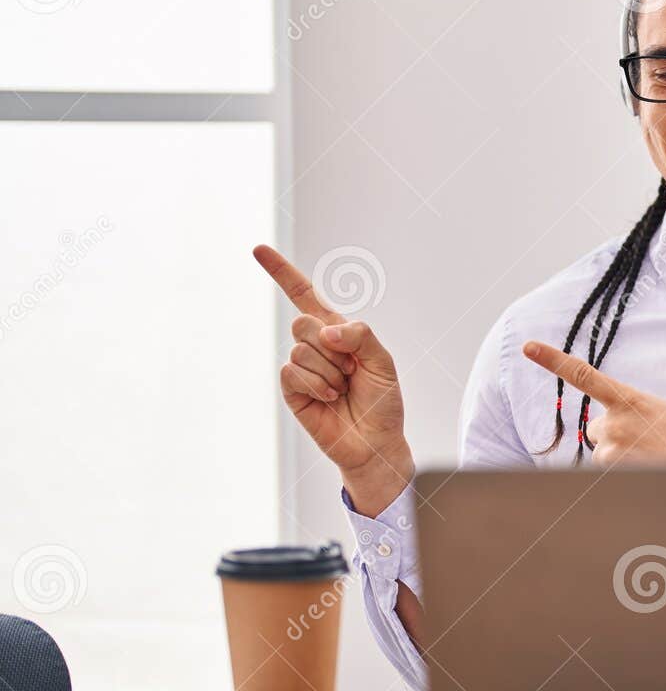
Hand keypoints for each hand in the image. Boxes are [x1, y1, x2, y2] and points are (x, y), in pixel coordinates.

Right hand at [254, 245, 414, 513]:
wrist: (375, 441)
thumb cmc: (382, 401)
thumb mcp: (382, 361)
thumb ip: (360, 334)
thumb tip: (324, 331)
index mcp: (337, 331)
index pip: (304, 295)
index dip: (281, 272)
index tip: (258, 249)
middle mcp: (315, 345)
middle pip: (302, 321)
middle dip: (332, 346)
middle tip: (350, 369)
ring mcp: (300, 367)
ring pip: (300, 349)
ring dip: (330, 371)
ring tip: (343, 388)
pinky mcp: (291, 389)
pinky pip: (292, 372)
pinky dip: (317, 385)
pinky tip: (331, 398)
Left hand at [523, 341, 665, 467]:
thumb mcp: (659, 412)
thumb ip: (629, 409)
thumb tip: (601, 427)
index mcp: (629, 399)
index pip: (583, 375)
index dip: (553, 360)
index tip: (528, 347)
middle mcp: (614, 423)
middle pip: (597, 429)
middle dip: (614, 435)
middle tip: (644, 442)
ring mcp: (610, 449)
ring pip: (602, 452)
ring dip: (620, 455)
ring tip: (649, 457)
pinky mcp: (610, 471)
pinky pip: (605, 469)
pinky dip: (621, 469)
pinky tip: (644, 467)